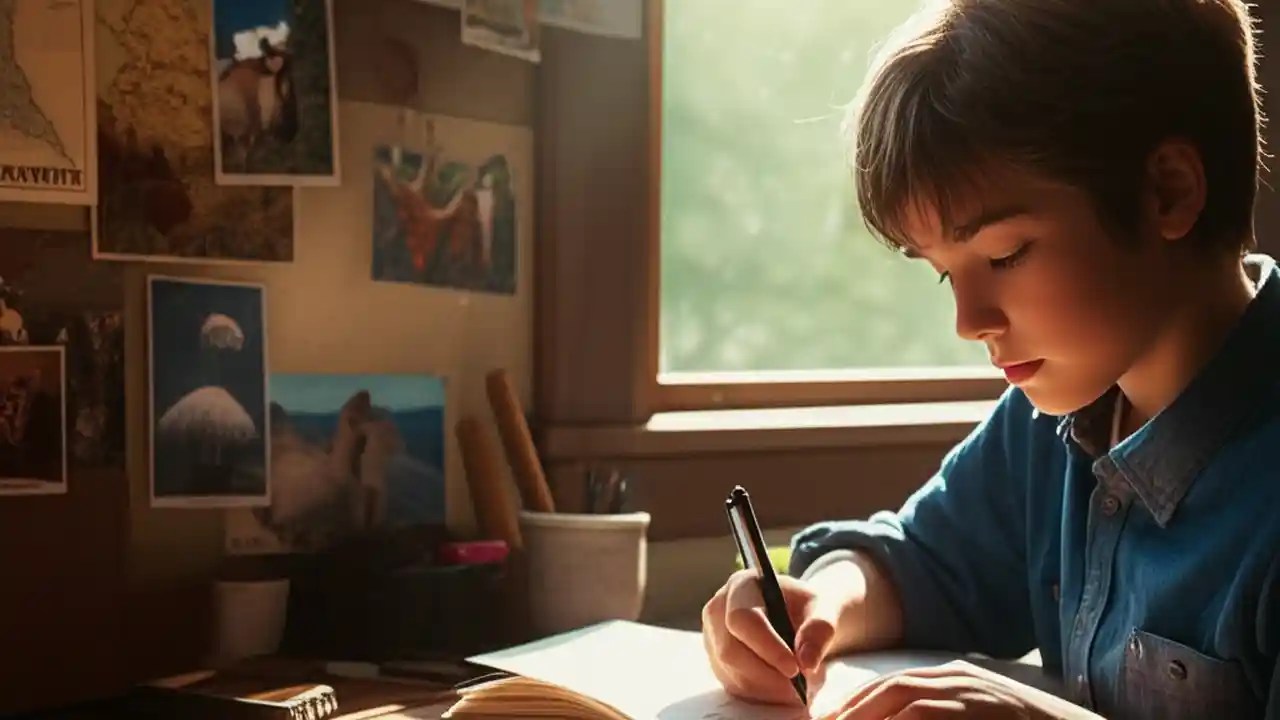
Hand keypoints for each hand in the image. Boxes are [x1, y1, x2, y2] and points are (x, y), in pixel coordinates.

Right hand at [701, 568, 848, 705]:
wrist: (802, 619)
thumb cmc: (810, 609)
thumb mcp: (825, 609)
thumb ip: (820, 629)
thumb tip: (807, 662)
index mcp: (742, 586)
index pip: (743, 618)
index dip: (766, 646)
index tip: (795, 669)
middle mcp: (719, 610)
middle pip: (730, 650)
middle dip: (768, 674)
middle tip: (801, 687)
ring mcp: (713, 638)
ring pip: (732, 674)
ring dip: (768, 688)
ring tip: (799, 688)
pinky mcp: (718, 663)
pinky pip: (735, 687)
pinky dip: (763, 695)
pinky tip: (784, 689)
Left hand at [819, 660, 1100, 718]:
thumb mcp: (975, 718)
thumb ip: (936, 716)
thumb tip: (901, 719)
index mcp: (955, 679)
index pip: (893, 685)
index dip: (857, 702)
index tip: (828, 719)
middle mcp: (958, 679)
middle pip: (890, 688)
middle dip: (851, 708)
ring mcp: (971, 691)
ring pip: (902, 698)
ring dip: (866, 715)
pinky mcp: (981, 707)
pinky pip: (925, 714)